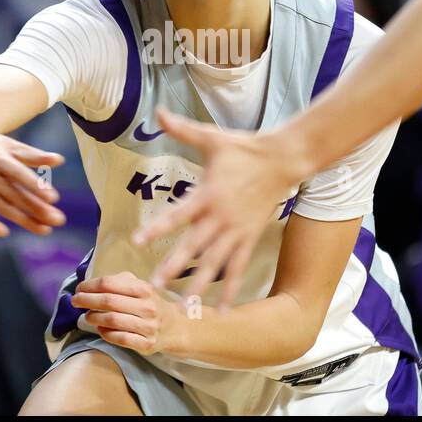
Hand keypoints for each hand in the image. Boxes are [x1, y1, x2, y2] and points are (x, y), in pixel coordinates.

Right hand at [0, 118, 64, 236]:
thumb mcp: (9, 145)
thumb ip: (33, 154)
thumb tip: (60, 160)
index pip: (17, 172)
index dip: (34, 185)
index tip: (53, 198)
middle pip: (12, 193)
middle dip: (36, 207)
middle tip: (58, 220)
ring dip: (22, 219)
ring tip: (44, 229)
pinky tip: (4, 232)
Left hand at [71, 271, 182, 355]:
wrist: (174, 327)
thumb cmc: (149, 304)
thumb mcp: (140, 287)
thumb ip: (119, 281)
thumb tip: (90, 284)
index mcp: (144, 289)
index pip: (110, 284)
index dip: (89, 286)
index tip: (78, 289)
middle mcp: (147, 307)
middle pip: (109, 301)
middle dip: (87, 300)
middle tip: (75, 301)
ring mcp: (148, 326)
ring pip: (112, 321)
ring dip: (94, 317)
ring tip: (87, 316)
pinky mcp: (146, 344)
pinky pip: (120, 339)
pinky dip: (106, 333)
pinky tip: (100, 329)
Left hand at [131, 108, 311, 309]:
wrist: (283, 160)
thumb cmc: (243, 148)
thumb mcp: (211, 137)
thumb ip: (182, 129)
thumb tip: (158, 112)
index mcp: (208, 194)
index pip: (177, 214)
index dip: (157, 228)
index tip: (138, 241)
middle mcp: (221, 217)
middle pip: (194, 246)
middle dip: (173, 266)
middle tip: (154, 284)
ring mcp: (237, 231)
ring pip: (215, 263)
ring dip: (199, 284)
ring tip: (184, 306)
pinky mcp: (250, 238)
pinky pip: (239, 267)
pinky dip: (231, 288)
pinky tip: (222, 309)